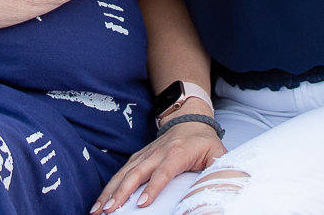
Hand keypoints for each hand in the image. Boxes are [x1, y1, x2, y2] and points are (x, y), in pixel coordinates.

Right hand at [91, 110, 225, 211]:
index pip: (164, 171)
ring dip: (109, 191)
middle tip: (109, 210)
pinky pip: (121, 172)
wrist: (189, 117)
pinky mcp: (138, 156)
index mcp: (178, 153)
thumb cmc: (204, 141)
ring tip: (98, 209)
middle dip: (121, 192)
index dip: (153, 187)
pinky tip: (101, 200)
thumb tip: (225, 186)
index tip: (142, 204)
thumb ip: (220, 169)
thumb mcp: (217, 153)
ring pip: (124, 172)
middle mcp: (157, 152)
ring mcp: (145, 153)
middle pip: (136, 173)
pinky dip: (109, 186)